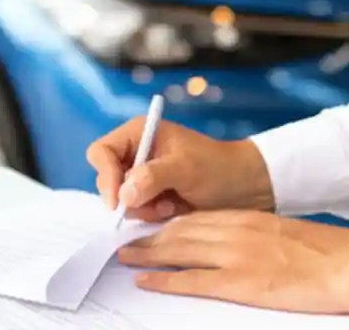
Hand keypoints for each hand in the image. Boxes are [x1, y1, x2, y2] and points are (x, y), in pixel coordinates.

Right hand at [86, 118, 273, 221]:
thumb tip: (123, 194)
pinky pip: (137, 212)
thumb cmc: (218, 168)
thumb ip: (152, 177)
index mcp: (140, 133)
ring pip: (121, 200)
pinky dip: (153, 215)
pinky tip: (175, 209)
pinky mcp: (152, 197)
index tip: (118, 201)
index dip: (105, 176)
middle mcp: (137, 153)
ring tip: (172, 205)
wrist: (247, 187)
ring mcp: (143, 177)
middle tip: (154, 205)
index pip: (101, 152)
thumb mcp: (185, 168)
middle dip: (128, 197)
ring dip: (144, 209)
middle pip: (107, 179)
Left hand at [117, 211, 348, 318]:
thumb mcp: (285, 234)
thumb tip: (244, 246)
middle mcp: (236, 231)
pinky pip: (191, 279)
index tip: (153, 226)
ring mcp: (236, 256)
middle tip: (128, 241)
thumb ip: (258, 235)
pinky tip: (146, 279)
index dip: (171, 222)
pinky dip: (165, 278)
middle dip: (152, 237)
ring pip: (179, 250)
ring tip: (127, 256)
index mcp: (248, 219)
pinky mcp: (240, 282)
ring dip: (149, 253)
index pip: (198, 216)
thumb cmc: (325, 254)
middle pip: (182, 230)